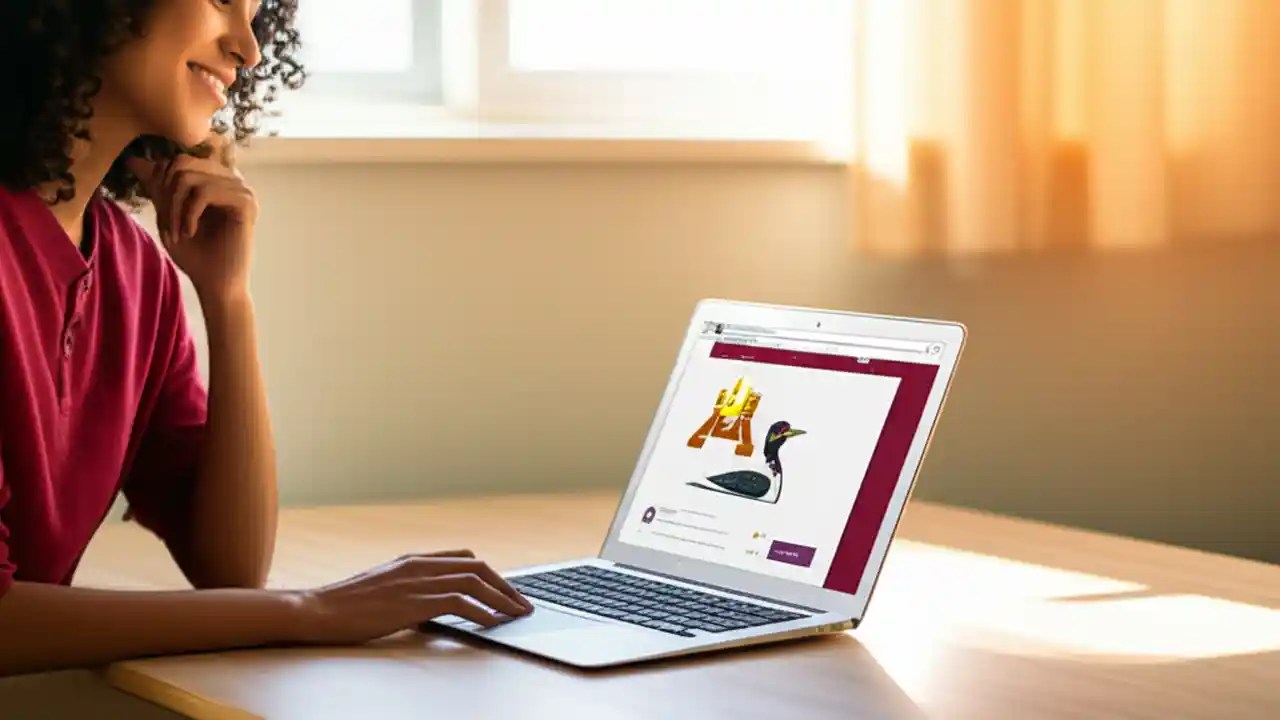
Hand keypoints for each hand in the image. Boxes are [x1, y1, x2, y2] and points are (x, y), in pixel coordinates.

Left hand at [126, 135, 257, 300]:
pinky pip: (204, 192)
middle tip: (167, 226)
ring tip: (177, 233)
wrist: (216, 285)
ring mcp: (241, 189)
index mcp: (215, 178)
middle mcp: (231, 178)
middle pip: (182, 161)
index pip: (177, 158)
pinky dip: (189, 213)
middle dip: (165, 194)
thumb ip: (157, 187)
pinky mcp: (246, 202)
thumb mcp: (167, 215)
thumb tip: (133, 159)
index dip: (160, 183)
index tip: (163, 217)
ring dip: (174, 208)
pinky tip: (190, 233)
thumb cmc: (194, 254)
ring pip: (189, 176)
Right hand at [286, 550, 534, 645]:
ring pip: (474, 580)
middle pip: (476, 566)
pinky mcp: (413, 601)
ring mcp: (416, 581)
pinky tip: (493, 624)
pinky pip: (460, 601)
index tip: (504, 589)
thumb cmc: (345, 606)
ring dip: (501, 598)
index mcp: (412, 560)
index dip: (488, 572)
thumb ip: (409, 589)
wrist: (317, 610)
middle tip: (521, 604)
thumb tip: (432, 605)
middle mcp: (419, 565)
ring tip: (517, 614)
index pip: (462, 556)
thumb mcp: (383, 589)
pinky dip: (482, 611)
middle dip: (504, 585)